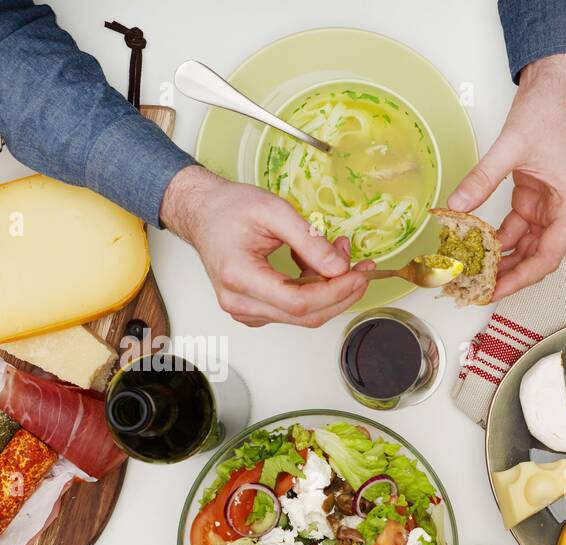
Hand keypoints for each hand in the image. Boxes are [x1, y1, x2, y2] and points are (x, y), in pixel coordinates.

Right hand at [162, 165, 372, 326]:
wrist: (203, 213)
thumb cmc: (230, 208)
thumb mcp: (274, 211)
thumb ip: (309, 241)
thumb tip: (340, 267)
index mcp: (240, 277)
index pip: (299, 302)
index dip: (336, 292)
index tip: (359, 273)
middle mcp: (240, 302)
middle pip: (306, 314)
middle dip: (341, 292)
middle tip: (362, 268)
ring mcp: (246, 311)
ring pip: (304, 314)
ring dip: (330, 290)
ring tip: (339, 255)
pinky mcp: (255, 311)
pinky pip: (294, 309)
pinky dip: (316, 291)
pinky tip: (318, 266)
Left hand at [447, 53, 565, 300]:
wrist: (554, 86)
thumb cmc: (551, 113)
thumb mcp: (512, 147)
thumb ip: (483, 179)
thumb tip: (458, 206)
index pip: (547, 256)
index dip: (521, 278)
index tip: (497, 289)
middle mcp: (564, 210)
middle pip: (537, 255)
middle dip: (509, 273)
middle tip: (480, 287)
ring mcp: (549, 204)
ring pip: (526, 243)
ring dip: (502, 257)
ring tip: (475, 269)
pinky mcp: (535, 195)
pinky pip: (517, 225)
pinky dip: (498, 235)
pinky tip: (478, 243)